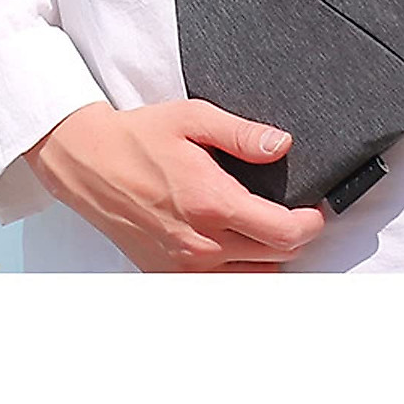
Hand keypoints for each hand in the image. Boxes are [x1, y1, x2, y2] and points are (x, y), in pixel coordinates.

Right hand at [23, 100, 326, 272]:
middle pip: (276, 258)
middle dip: (295, 236)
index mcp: (213, 203)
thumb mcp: (194, 118)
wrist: (88, 163)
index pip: (284, 234)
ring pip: (251, 278)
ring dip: (269, 257)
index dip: (311, 223)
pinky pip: (219, 285)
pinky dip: (238, 271)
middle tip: (297, 212)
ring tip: (268, 227)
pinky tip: (236, 244)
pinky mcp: (166, 273)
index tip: (315, 209)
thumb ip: (242, 133)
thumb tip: (283, 144)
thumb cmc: (139, 137)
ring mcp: (182, 265)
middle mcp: (200, 244)